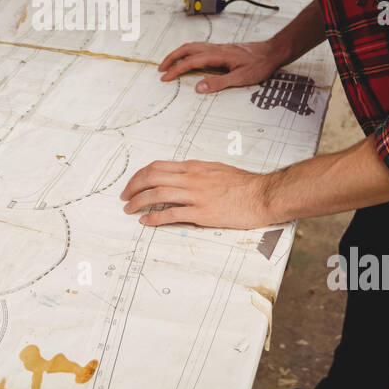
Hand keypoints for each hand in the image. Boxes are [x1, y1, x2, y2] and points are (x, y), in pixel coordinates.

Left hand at [120, 159, 278, 228]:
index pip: (158, 167)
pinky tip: (146, 221)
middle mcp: (192, 178)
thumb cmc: (245, 184)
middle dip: (133, 187)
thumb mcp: (217, 170)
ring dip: (139, 202)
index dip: (140, 175)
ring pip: (158, 194)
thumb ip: (198, 173)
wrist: (263, 194)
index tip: (132, 184)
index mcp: (194, 167)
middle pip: (152, 177)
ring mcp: (196, 195)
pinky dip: (155, 217)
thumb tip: (182, 177)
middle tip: (124, 197)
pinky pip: (172, 214)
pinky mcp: (203, 213)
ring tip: (129, 210)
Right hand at [157, 39, 287, 93]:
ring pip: (192, 46)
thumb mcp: (240, 78)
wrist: (272, 52)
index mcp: (217, 55)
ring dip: (179, 54)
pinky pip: (199, 48)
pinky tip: (190, 59)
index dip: (176, 70)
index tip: (166, 77)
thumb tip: (198, 87)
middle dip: (171, 58)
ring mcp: (218, 47)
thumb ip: (218, 83)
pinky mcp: (222, 49)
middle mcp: (215, 48)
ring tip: (171, 63)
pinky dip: (188, 52)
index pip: (190, 62)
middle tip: (161, 69)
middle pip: (187, 49)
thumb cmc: (259, 64)